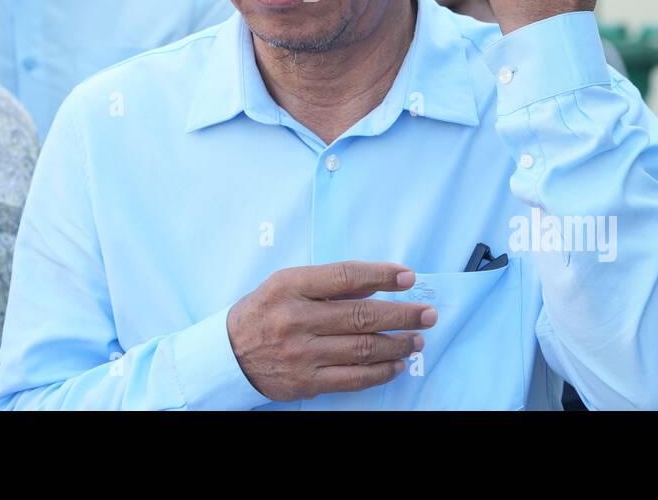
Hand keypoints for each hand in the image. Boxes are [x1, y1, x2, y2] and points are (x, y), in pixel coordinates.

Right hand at [227, 260, 435, 400]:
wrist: (230, 354)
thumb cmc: (265, 311)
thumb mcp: (287, 284)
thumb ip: (329, 283)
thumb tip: (378, 283)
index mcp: (290, 286)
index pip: (344, 276)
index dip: (380, 275)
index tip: (408, 277)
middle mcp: (295, 319)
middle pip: (361, 315)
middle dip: (402, 315)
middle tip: (427, 314)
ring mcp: (301, 354)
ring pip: (362, 349)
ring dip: (397, 345)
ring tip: (416, 340)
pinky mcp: (306, 382)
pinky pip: (353, 378)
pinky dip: (380, 372)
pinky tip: (396, 365)